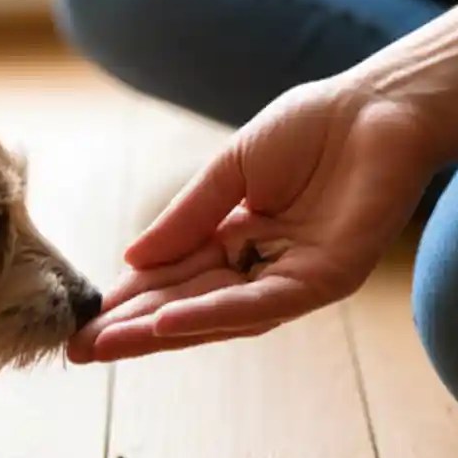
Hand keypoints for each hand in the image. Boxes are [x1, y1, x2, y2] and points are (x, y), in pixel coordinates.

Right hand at [66, 0, 457, 363]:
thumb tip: (131, 260)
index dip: (131, 299)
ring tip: (110, 343)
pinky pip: (263, 303)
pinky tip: (168, 321)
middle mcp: (265, 268)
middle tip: (79, 351)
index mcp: (241, 241)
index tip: (84, 322)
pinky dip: (214, 313)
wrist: (377, 107)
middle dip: (135, 329)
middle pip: (191, 306)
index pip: (177, 279)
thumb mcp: (231, 172)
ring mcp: (296, 277)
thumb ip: (187, 217)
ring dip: (163, 331)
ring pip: (220, 315)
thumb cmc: (313, 128)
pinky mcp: (327, 278)